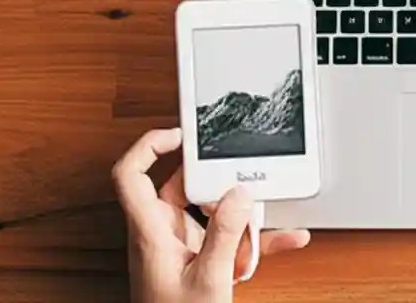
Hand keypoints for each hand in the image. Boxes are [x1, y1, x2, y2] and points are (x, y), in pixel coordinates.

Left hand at [112, 128, 310, 302]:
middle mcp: (160, 236)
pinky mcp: (197, 262)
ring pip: (209, 214)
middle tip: (241, 183)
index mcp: (149, 235)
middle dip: (217, 186)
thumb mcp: (208, 280)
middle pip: (180, 189)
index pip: (131, 176)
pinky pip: (227, 240)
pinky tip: (284, 239)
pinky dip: (253, 240)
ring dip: (239, 218)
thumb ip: (225, 235)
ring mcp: (178, 249)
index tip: (181, 135)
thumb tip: (238, 194)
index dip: (149, 146)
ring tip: (261, 227)